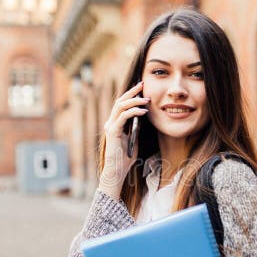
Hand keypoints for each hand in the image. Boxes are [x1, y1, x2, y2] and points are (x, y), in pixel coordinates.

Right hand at [98, 81, 150, 197]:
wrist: (117, 172)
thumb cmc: (125, 159)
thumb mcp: (134, 140)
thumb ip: (136, 129)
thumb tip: (144, 117)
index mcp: (115, 124)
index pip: (122, 104)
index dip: (131, 95)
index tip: (141, 88)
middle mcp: (110, 123)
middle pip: (120, 101)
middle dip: (131, 92)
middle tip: (142, 84)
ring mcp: (110, 127)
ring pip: (120, 106)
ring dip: (134, 100)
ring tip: (146, 99)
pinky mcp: (113, 132)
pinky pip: (123, 117)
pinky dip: (133, 112)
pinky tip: (143, 111)